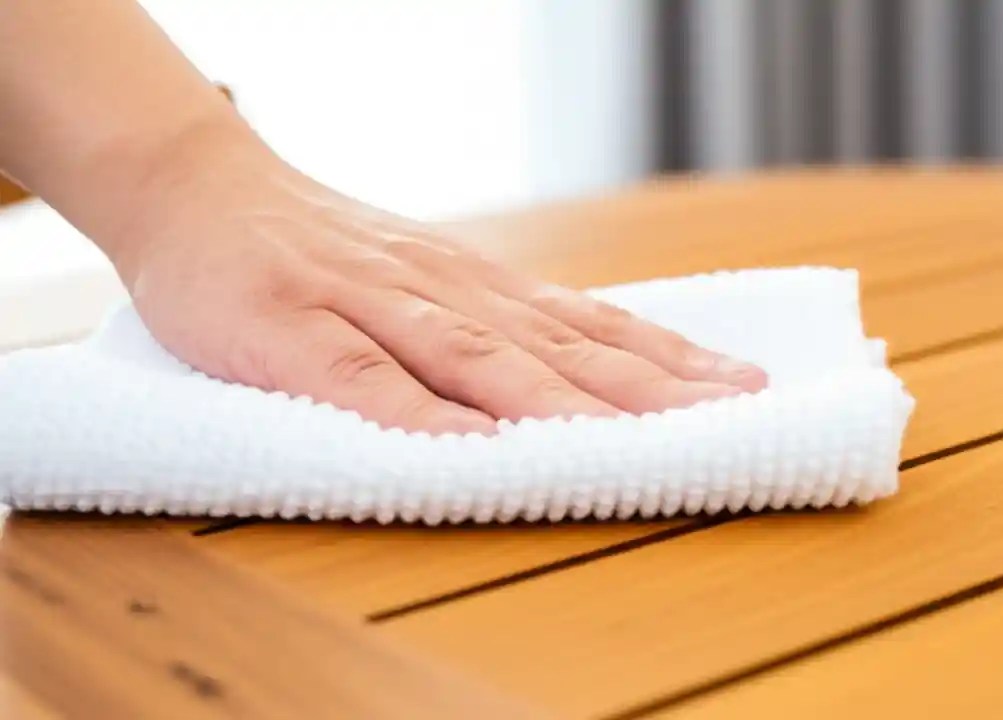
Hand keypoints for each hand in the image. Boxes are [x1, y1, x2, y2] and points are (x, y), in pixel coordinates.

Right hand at [103, 124, 766, 434]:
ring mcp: (368, 304)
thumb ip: (494, 327)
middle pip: (557, 346)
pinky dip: (420, 414)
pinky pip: (360, 376)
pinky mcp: (290, 329)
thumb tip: (590, 372)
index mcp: (479, 286)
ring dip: (562, 402)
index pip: (591, 325)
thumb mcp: (425, 281)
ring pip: (479, 358)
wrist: (201, 189)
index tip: (742, 390)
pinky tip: (472, 449)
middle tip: (730, 417)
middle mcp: (444, 289)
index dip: (669, 360)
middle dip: (648, 387)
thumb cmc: (324, 253)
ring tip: (635, 441)